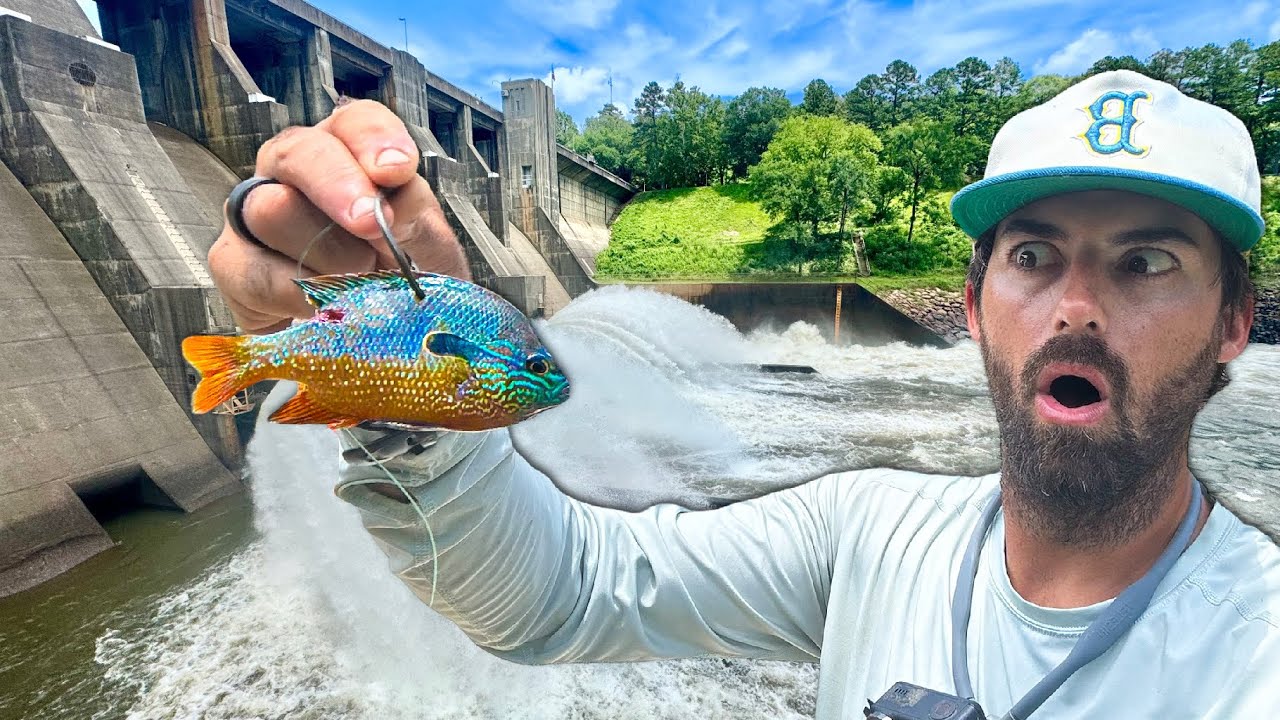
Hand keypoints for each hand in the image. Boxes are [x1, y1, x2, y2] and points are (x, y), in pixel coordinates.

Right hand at [208, 99, 469, 333]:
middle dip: (338, 188)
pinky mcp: (232, 265)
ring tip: (359, 285)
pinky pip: (254, 271)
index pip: (354, 123)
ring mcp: (254, 214)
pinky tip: (322, 310)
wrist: (376, 343)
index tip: (398, 171)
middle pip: (296, 153)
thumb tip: (393, 203)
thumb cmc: (404, 282)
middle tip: (373, 227)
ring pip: (271, 210)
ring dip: (327, 256)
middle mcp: (294, 172)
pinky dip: (297, 296)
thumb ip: (419, 223)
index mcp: (350, 154)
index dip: (374, 140)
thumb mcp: (428, 253)